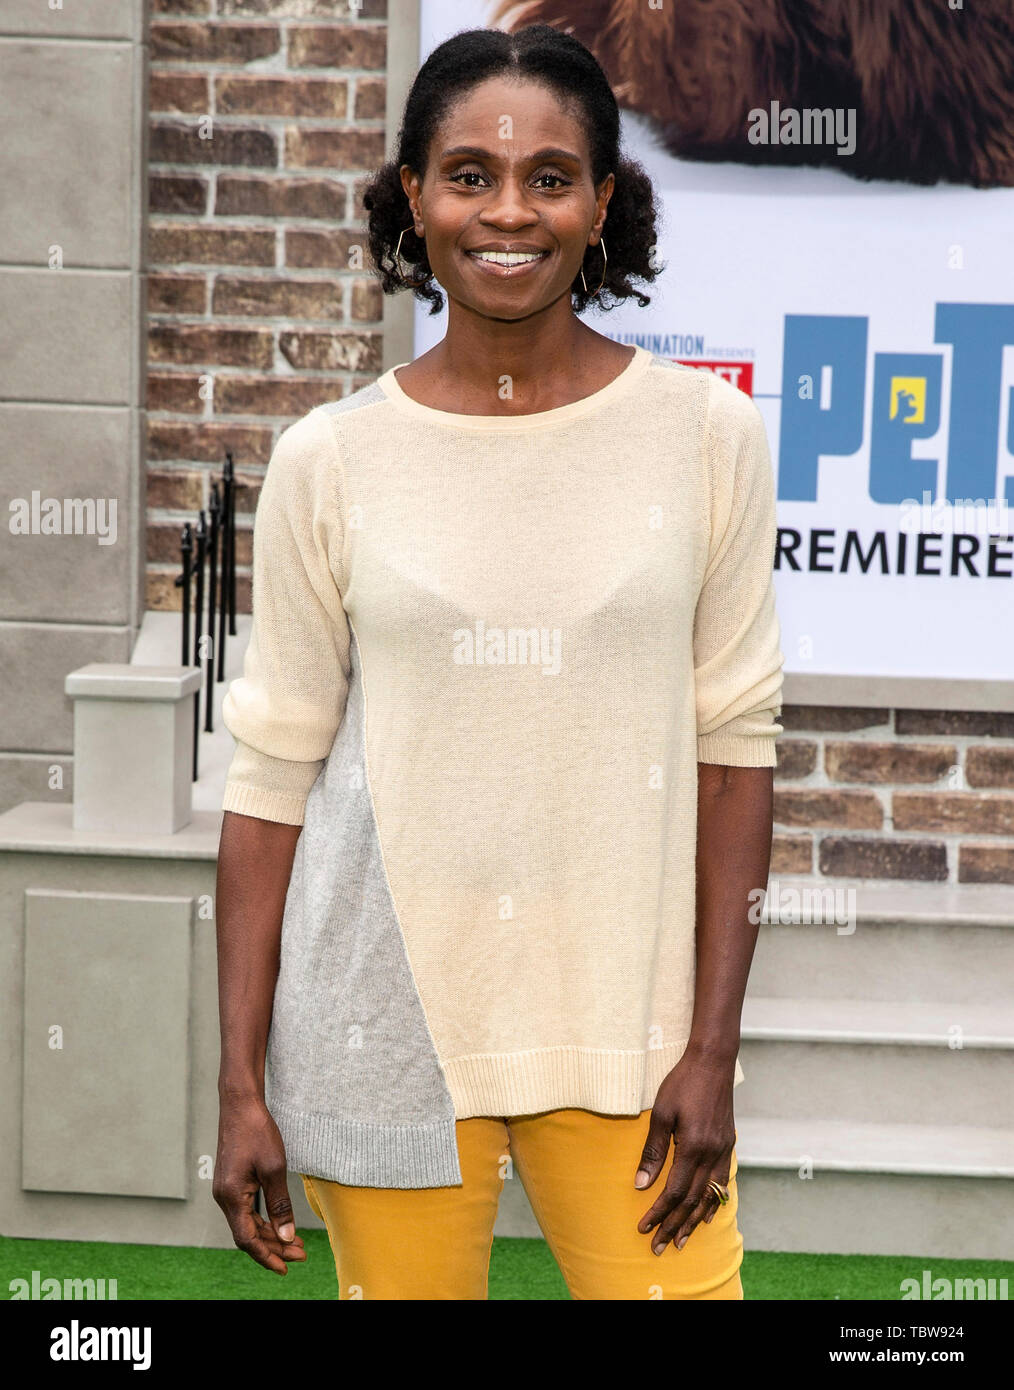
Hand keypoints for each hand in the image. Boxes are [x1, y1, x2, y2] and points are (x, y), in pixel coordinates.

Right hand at [213, 1090, 306, 1274]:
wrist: (240, 1104)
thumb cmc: (257, 1132)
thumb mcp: (274, 1169)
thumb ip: (280, 1205)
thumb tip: (287, 1236)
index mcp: (230, 1196)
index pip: (247, 1239)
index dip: (267, 1256)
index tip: (287, 1267)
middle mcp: (223, 1197)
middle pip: (247, 1234)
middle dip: (273, 1247)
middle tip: (301, 1254)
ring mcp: (225, 1190)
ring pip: (246, 1223)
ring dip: (269, 1235)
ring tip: (295, 1242)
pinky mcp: (231, 1182)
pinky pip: (245, 1210)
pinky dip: (262, 1220)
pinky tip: (279, 1224)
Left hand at [634, 1048, 736, 1254]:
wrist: (713, 1062)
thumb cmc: (681, 1083)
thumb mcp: (661, 1113)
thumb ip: (652, 1151)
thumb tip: (640, 1185)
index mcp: (693, 1147)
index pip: (674, 1191)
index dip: (659, 1212)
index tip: (644, 1228)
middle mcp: (712, 1153)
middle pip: (692, 1200)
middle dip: (674, 1225)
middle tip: (659, 1247)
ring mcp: (724, 1150)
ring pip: (709, 1196)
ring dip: (694, 1221)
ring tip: (681, 1240)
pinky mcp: (728, 1144)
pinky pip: (722, 1182)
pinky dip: (713, 1202)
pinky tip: (706, 1214)